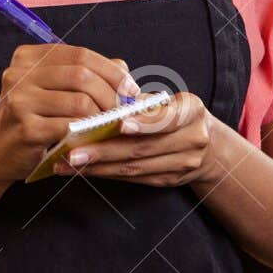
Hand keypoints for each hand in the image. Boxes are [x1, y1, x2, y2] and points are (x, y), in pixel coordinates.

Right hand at [0, 44, 139, 184]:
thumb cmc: (33, 120)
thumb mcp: (53, 90)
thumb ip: (85, 75)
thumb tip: (123, 68)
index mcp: (28, 57)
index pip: (80, 54)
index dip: (111, 71)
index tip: (130, 88)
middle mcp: (19, 73)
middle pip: (82, 74)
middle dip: (111, 94)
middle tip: (124, 111)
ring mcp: (19, 100)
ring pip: (80, 102)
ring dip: (103, 117)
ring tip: (108, 126)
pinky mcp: (25, 128)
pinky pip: (71, 127)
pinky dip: (89, 133)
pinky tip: (93, 138)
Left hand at [54, 91, 215, 187]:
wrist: (205, 143)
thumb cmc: (171, 111)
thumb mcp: (164, 98)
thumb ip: (137, 96)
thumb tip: (102, 92)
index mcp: (192, 111)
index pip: (167, 118)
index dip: (143, 123)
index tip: (118, 124)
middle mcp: (193, 140)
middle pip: (144, 147)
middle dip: (105, 150)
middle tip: (73, 151)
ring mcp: (183, 164)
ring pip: (135, 167)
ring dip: (98, 166)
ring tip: (68, 163)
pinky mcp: (169, 180)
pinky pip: (133, 178)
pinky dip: (106, 173)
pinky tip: (82, 170)